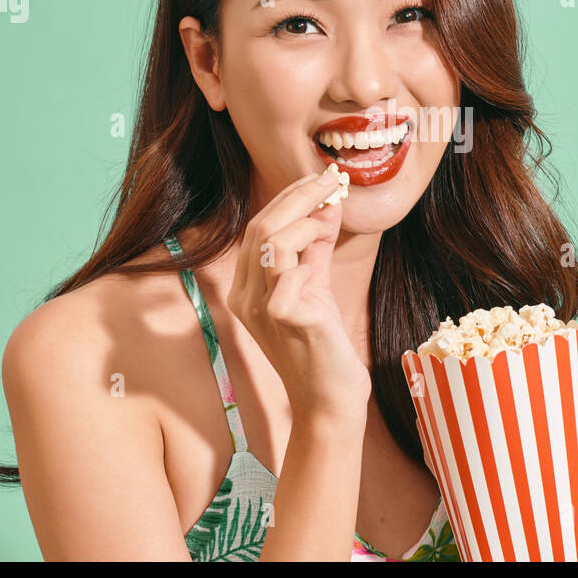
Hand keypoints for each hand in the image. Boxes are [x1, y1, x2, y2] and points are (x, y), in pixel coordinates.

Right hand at [226, 169, 370, 420]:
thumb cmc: (323, 344)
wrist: (330, 398)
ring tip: (328, 227)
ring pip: (271, 243)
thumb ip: (316, 246)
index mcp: (247, 288)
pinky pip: (288, 275)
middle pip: (261, 228)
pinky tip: (318, 275)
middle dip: (299, 197)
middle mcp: (245, 298)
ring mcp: (261, 310)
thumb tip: (327, 202)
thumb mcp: (315, 285)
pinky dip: (307, 262)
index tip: (320, 179)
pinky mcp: (284, 320)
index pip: (259, 227)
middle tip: (332, 183)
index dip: (289, 198)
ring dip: (306, 225)